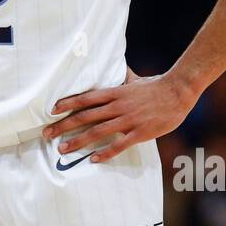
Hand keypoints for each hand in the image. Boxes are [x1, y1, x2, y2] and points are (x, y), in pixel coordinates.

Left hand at [42, 66, 196, 162]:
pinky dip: (105, 153)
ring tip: (62, 149)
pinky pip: (119, 145)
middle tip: (47, 134)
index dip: (67, 104)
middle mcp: (117, 105)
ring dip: (78, 141)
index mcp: (115, 92)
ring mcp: (128, 119)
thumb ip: (121, 76)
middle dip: (64, 125)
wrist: (178, 92)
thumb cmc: (156, 85)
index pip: (85, 98)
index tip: (52, 111)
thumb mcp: (135, 79)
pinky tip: (93, 159)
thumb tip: (115, 66)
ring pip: (97, 132)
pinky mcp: (140, 132)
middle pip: (85, 116)